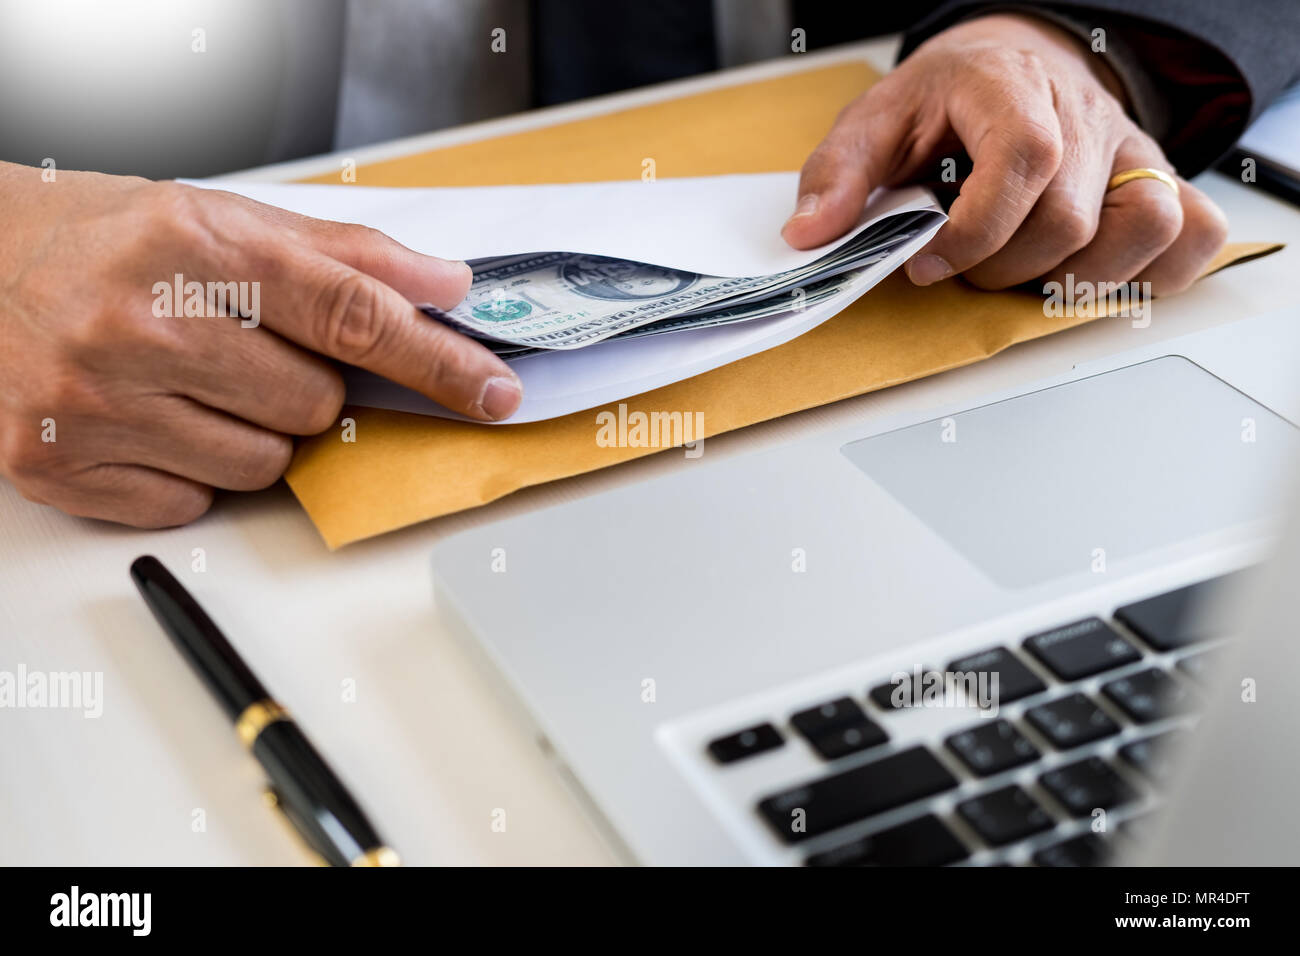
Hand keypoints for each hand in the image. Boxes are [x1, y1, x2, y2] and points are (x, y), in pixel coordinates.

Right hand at [0, 165, 521, 526]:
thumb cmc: (109, 240)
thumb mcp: (225, 217)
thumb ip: (344, 254)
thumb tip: (445, 284)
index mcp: (195, 249)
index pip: (355, 316)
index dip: (439, 361)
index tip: (493, 391)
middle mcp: (141, 326)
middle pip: (315, 406)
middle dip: (306, 389)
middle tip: (247, 354)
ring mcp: (94, 404)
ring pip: (263, 466)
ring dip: (254, 434)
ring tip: (193, 384)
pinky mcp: (60, 467)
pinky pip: (194, 506)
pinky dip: (192, 474)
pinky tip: (152, 422)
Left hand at [782, 13, 1227, 293]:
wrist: (1008, 65)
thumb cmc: (946, 100)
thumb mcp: (875, 121)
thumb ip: (839, 174)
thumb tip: (810, 234)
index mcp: (1009, 90)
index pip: (1025, 159)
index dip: (977, 230)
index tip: (929, 263)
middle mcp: (1082, 117)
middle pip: (1070, 217)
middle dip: (1005, 268)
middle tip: (965, 268)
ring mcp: (1127, 150)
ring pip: (1145, 225)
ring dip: (1079, 276)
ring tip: (1026, 273)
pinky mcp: (1154, 181)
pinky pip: (1192, 233)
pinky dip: (1154, 272)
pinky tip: (1093, 275)